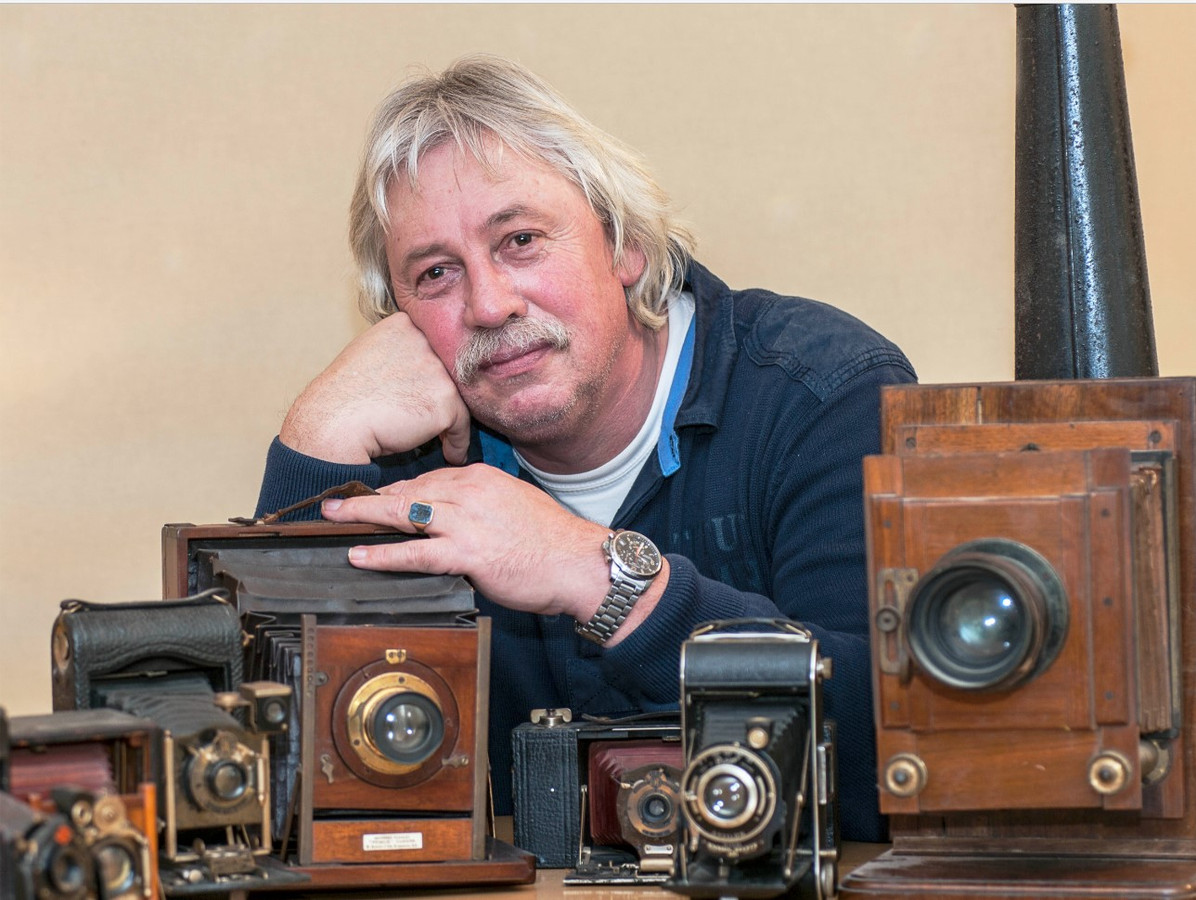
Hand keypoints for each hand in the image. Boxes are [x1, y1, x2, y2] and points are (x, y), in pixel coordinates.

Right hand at [279, 313, 471, 464]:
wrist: (336, 424)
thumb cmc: (346, 396)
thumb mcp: (370, 354)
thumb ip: (400, 352)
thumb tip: (423, 369)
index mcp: (405, 324)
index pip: (433, 345)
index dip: (433, 372)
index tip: (427, 393)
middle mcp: (425, 340)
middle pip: (450, 369)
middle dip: (444, 395)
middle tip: (435, 417)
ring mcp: (437, 368)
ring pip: (459, 396)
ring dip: (450, 419)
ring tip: (440, 438)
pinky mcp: (446, 398)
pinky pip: (462, 424)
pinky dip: (457, 442)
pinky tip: (450, 453)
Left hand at [320, 464, 668, 642]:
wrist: (580, 563)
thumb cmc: (552, 542)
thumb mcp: (514, 507)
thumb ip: (480, 507)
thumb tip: (453, 521)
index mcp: (481, 478)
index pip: (427, 480)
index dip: (394, 491)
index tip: (372, 498)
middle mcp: (471, 492)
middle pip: (408, 490)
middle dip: (368, 497)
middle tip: (334, 501)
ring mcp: (468, 521)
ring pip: (404, 514)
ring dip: (364, 517)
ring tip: (334, 520)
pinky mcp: (469, 553)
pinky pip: (416, 552)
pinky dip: (384, 554)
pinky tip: (360, 555)